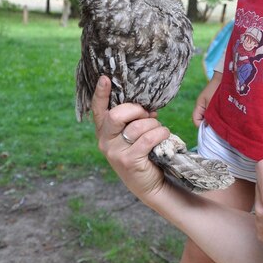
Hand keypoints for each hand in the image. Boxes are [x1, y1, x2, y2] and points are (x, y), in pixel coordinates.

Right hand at [92, 76, 169, 200]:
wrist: (151, 185)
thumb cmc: (144, 153)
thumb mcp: (134, 135)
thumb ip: (134, 120)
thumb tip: (148, 109)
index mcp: (104, 132)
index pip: (98, 110)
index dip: (100, 93)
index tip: (105, 78)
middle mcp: (105, 142)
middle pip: (116, 115)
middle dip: (136, 110)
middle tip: (149, 115)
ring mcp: (115, 153)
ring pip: (137, 126)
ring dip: (154, 125)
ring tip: (159, 131)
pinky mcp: (129, 161)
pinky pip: (148, 139)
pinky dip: (160, 133)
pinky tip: (165, 136)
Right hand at [192, 73, 221, 126]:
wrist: (224, 78)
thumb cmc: (216, 89)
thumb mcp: (211, 104)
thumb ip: (209, 116)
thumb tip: (208, 127)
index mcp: (199, 106)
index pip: (196, 120)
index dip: (202, 126)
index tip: (211, 128)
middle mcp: (202, 107)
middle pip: (202, 120)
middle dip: (208, 124)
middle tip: (217, 127)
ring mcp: (208, 105)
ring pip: (208, 117)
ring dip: (214, 120)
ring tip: (221, 122)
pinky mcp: (214, 104)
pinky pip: (213, 113)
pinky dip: (217, 116)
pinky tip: (223, 117)